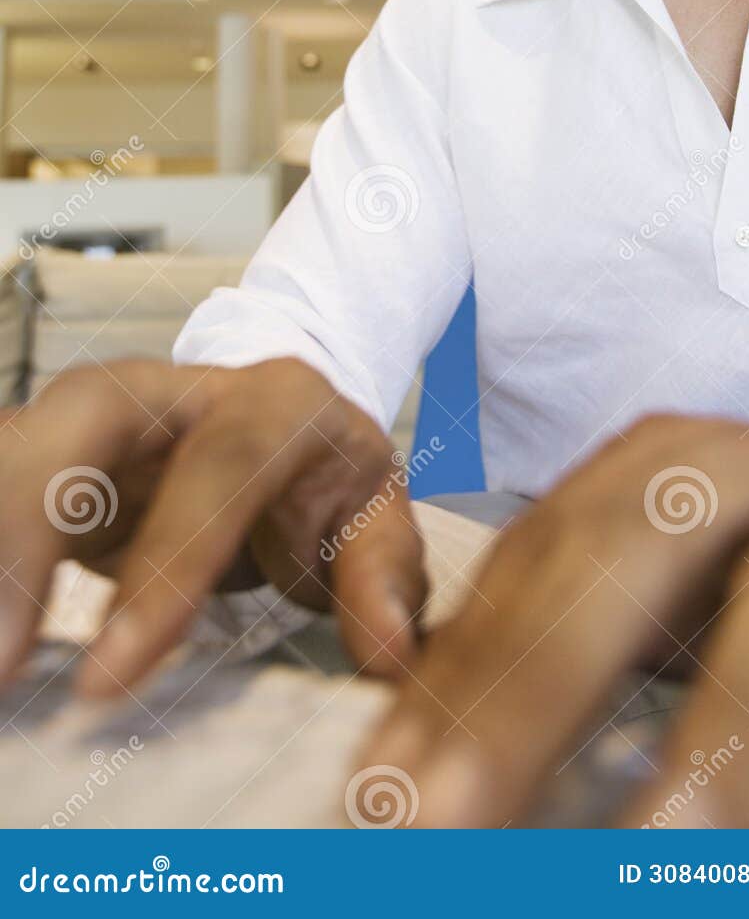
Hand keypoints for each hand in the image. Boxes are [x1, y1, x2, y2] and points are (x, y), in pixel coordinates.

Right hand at [0, 357, 425, 698]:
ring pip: (19, 452)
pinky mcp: (45, 457)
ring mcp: (94, 416)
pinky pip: (3, 494)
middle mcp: (168, 389)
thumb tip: (391, 655)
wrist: (275, 421)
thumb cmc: (322, 478)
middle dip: (26, 528)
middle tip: (0, 661)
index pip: (222, 465)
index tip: (112, 675)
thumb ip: (383, 581)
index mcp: (273, 400)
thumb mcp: (373, 518)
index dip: (165, 563)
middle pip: (84, 423)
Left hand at [361, 413, 748, 827]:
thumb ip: (536, 646)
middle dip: (540, 687)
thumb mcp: (647, 581)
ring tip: (658, 857)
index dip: (454, 678)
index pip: (533, 564)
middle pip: (635, 552)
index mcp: (655, 472)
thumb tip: (396, 766)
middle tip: (451, 823)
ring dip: (729, 739)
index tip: (380, 799)